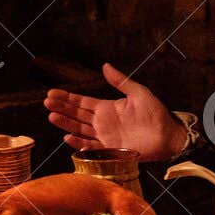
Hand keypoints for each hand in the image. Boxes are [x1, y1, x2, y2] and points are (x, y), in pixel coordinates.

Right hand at [44, 63, 187, 161]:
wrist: (168, 136)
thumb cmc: (156, 113)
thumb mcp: (138, 93)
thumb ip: (120, 81)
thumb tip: (104, 66)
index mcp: (108, 107)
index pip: (82, 102)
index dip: (67, 98)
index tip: (52, 93)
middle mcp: (103, 122)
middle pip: (77, 115)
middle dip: (61, 108)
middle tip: (47, 102)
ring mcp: (105, 136)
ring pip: (80, 130)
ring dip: (65, 124)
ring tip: (52, 116)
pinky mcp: (110, 149)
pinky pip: (91, 147)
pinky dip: (79, 143)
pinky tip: (67, 137)